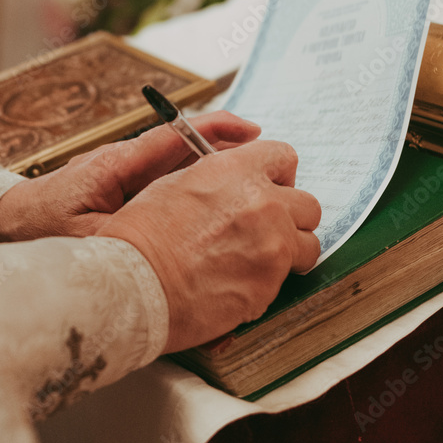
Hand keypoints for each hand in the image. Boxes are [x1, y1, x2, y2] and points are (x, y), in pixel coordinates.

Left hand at [0, 110, 261, 242]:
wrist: (9, 230)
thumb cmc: (42, 229)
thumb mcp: (86, 229)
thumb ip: (128, 222)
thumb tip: (177, 219)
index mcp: (119, 164)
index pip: (175, 137)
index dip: (217, 129)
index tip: (252, 131)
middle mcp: (128, 164)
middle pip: (188, 149)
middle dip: (229, 151)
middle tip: (272, 161)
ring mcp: (129, 179)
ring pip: (183, 168)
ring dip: (219, 171)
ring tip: (260, 182)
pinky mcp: (128, 196)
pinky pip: (172, 187)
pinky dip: (200, 190)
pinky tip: (224, 209)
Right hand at [95, 140, 320, 352]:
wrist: (135, 285)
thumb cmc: (142, 237)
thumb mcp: (175, 184)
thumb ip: (217, 178)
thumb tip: (235, 181)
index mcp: (235, 170)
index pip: (283, 156)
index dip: (277, 174)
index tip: (270, 188)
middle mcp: (262, 202)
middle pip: (307, 203)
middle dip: (290, 216)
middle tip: (265, 229)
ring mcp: (272, 244)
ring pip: (308, 244)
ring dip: (288, 251)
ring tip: (256, 260)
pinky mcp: (271, 284)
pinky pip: (285, 279)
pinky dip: (266, 282)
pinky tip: (236, 283)